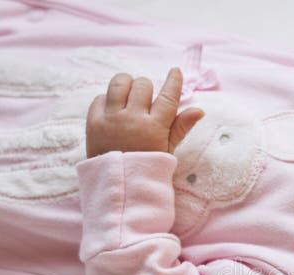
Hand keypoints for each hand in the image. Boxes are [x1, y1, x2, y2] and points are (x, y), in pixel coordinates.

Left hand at [86, 68, 203, 158]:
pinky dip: (108, 99)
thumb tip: (199, 109)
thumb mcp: (168, 149)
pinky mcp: (93, 122)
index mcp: (155, 127)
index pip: (167, 96)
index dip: (173, 81)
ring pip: (119, 83)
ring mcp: (111, 119)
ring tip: (129, 94)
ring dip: (127, 84)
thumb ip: (181, 127)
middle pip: (143, 85)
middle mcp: (133, 119)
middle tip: (146, 97)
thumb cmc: (147, 165)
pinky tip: (114, 109)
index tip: (175, 71)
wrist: (118, 184)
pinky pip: (100, 97)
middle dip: (147, 87)